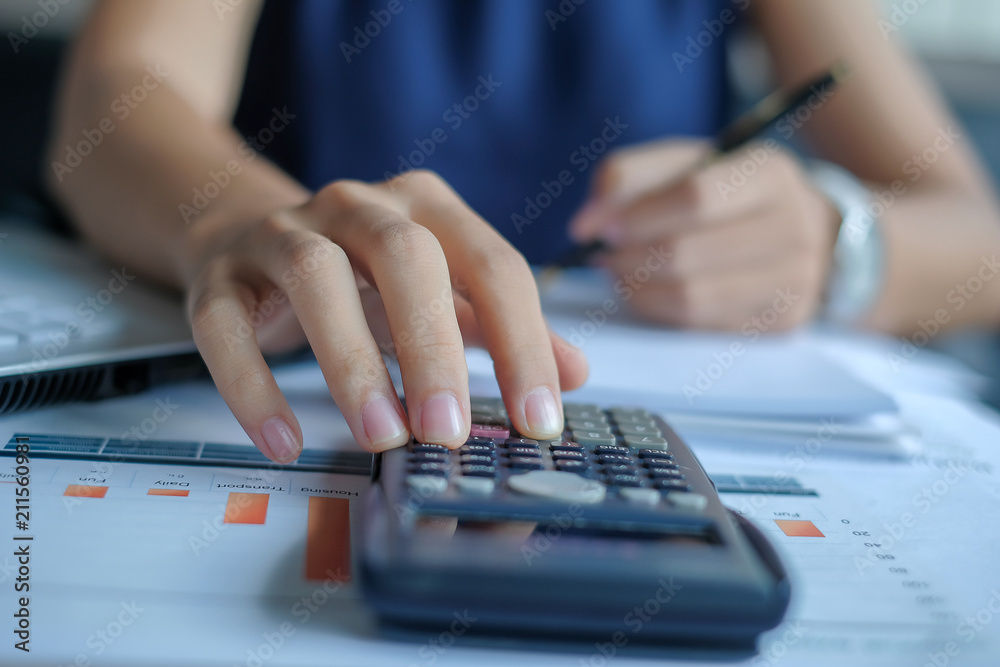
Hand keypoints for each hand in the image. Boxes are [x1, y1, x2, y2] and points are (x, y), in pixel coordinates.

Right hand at [184, 170, 587, 461]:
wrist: (251, 232)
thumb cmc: (363, 275)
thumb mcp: (439, 291)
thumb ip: (500, 328)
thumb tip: (574, 374)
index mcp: (426, 208)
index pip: (491, 265)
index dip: (522, 342)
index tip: (539, 419)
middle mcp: (357, 206)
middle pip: (404, 259)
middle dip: (433, 349)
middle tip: (450, 432)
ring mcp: (282, 233)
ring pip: (316, 278)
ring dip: (352, 361)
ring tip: (381, 435)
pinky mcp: (220, 275)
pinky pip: (225, 324)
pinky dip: (251, 385)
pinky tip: (284, 442)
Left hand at [569, 139, 839, 329]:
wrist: (806, 229)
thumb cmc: (729, 191)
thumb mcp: (685, 162)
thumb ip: (629, 176)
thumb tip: (586, 223)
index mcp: (769, 174)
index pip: (695, 198)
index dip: (636, 216)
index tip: (597, 227)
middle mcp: (794, 227)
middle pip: (686, 253)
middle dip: (628, 255)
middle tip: (603, 251)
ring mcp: (794, 280)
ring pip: (689, 296)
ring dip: (637, 286)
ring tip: (620, 269)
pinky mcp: (781, 320)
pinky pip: (699, 322)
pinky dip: (658, 306)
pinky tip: (645, 288)